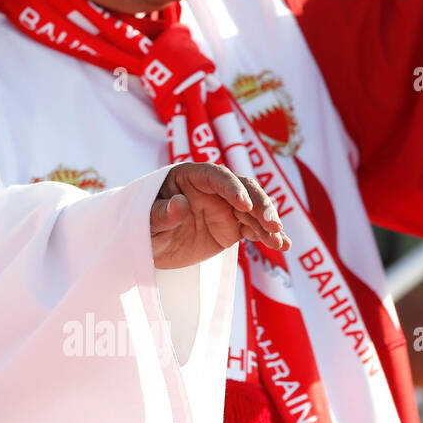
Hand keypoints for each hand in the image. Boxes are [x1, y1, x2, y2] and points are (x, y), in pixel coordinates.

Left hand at [150, 162, 290, 269]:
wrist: (147, 246)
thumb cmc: (140, 226)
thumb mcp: (145, 222)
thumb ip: (161, 214)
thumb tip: (180, 204)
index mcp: (190, 176)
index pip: (216, 176)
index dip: (232, 188)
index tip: (243, 205)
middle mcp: (212, 188)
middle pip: (244, 190)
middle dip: (260, 206)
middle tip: (272, 225)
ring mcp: (224, 207)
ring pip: (254, 210)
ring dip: (269, 223)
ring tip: (279, 241)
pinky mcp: (232, 227)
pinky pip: (254, 228)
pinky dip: (268, 236)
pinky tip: (282, 245)